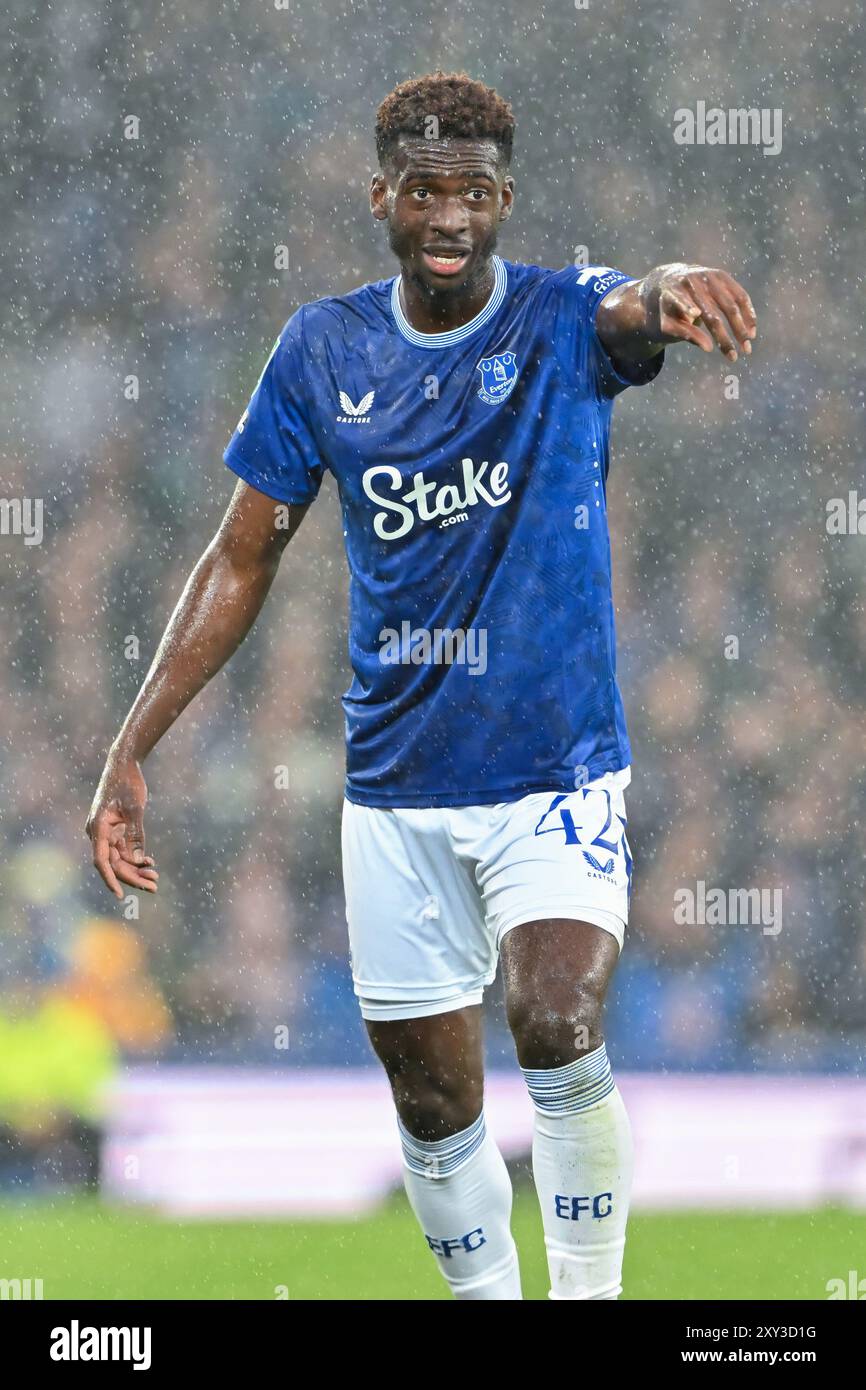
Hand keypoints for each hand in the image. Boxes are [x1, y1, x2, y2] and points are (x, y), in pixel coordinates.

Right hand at [85, 755, 158, 898]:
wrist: (123, 763)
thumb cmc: (127, 782)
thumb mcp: (135, 808)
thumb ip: (135, 834)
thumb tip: (137, 859)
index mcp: (98, 828)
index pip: (102, 861)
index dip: (111, 879)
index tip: (120, 895)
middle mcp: (98, 833)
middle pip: (114, 863)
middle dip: (133, 877)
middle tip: (154, 886)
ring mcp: (105, 832)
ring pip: (119, 858)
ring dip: (136, 869)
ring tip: (155, 878)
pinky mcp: (113, 829)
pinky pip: (122, 849)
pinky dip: (135, 857)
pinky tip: (150, 862)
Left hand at [641, 263, 756, 361]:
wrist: (670, 280)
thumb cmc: (669, 310)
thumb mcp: (668, 325)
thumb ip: (684, 334)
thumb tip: (709, 348)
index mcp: (673, 291)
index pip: (680, 300)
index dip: (687, 307)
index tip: (695, 315)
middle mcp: (692, 281)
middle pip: (713, 313)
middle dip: (725, 337)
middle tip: (733, 357)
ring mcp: (709, 276)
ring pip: (732, 305)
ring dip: (742, 328)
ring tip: (747, 348)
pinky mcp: (722, 276)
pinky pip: (741, 296)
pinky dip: (748, 314)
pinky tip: (752, 331)